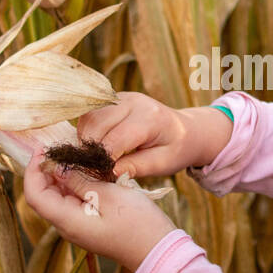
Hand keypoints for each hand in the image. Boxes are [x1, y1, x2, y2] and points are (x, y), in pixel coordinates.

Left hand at [18, 143, 178, 272]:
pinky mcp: (89, 224)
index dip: (33, 171)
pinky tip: (85, 170)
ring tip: (73, 154)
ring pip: (58, 197)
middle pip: (43, 196)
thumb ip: (81, 181)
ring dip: (60, 176)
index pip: (35, 195)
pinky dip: (73, 184)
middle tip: (58, 147)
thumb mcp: (110, 195)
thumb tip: (59, 168)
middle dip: (45, 170)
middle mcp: (67, 226)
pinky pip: (72, 202)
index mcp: (68, 221)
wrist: (158, 251)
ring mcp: (78, 226)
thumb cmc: (138, 224)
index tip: (43, 150)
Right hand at [76, 91, 230, 177]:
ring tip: (95, 158)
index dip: (103, 159)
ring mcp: (122, 97)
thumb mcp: (163, 163)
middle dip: (91, 149)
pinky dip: (88, 131)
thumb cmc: (176, 149)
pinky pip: (91, 114)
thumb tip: (109, 172)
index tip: (99, 176)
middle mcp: (134, 101)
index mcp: (150, 117)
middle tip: (93, 169)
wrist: (186, 129)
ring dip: (86, 139)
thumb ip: (137, 167)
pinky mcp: (113, 99)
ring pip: (90, 116)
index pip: (116, 138)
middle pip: (97, 123)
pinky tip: (97, 146)